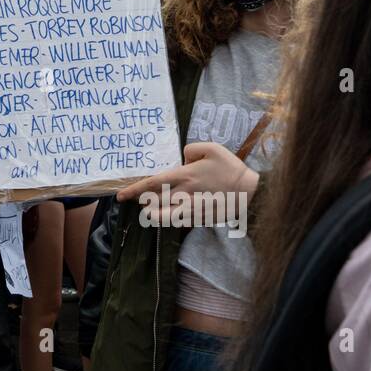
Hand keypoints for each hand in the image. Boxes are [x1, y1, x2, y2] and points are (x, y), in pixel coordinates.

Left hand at [115, 142, 258, 224]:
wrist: (250, 193)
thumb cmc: (231, 168)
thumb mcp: (212, 148)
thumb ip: (191, 148)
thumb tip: (182, 156)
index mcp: (184, 176)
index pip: (151, 184)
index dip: (133, 190)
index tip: (120, 195)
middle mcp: (184, 194)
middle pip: (153, 203)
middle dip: (142, 204)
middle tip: (136, 202)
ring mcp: (191, 209)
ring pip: (163, 217)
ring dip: (153, 215)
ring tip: (149, 211)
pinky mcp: (199, 219)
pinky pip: (178, 221)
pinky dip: (170, 219)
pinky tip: (171, 214)